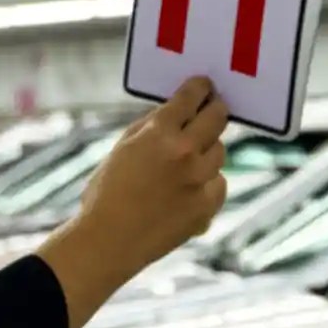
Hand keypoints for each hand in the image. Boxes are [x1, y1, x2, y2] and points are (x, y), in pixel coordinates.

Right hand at [39, 77, 228, 327]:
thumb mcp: (122, 149)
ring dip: (207, 151)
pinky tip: (185, 191)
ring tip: (186, 161)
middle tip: (216, 105)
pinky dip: (206, 183)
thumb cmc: (107, 193)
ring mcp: (200, 180)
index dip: (200, 88)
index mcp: (159, 134)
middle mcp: (185, 153)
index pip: (190, 98)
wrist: (108, 242)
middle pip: (218, 117)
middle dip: (217, 108)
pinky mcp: (209, 205)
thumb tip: (179, 109)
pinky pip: (217, 183)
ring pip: (219, 152)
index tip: (205, 85)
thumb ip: (152, 127)